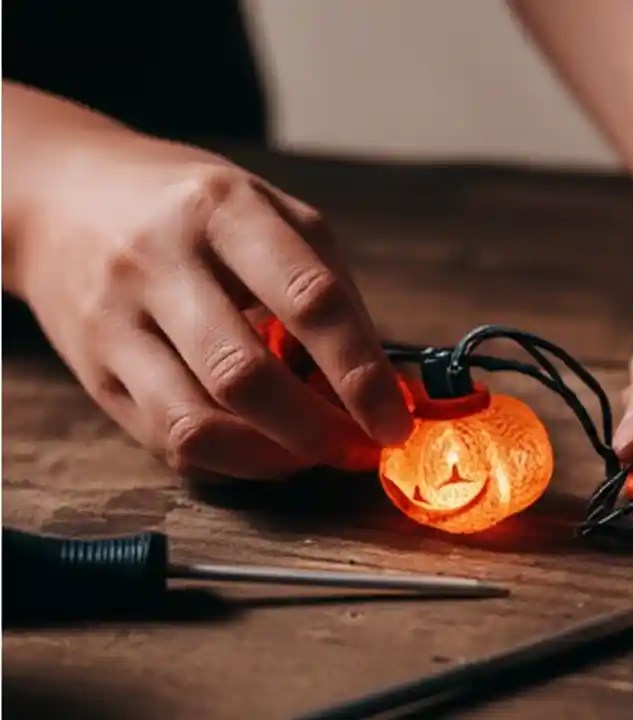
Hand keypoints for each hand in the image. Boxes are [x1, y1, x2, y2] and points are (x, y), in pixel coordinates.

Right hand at [10, 128, 411, 477]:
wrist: (63, 197)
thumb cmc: (191, 211)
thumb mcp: (268, 211)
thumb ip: (330, 285)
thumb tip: (389, 379)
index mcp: (225, 210)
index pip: (308, 300)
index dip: (360, 372)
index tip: (395, 420)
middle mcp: (161, 262)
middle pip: (245, 374)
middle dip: (316, 429)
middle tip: (356, 449)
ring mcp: (117, 320)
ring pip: (196, 422)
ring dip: (271, 457)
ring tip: (313, 456)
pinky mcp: (93, 371)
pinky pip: (165, 440)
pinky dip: (228, 462)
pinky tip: (265, 454)